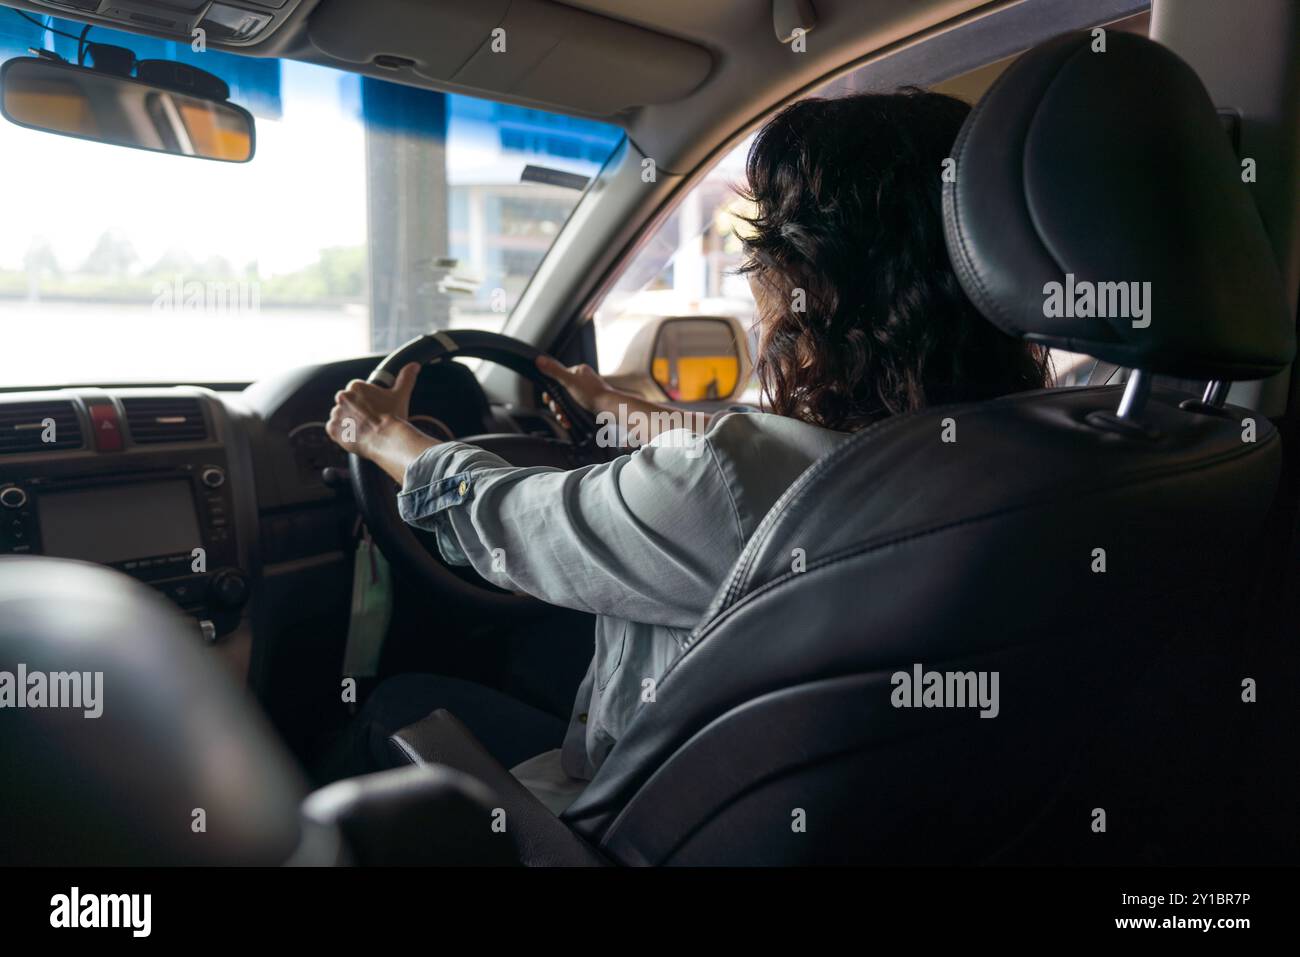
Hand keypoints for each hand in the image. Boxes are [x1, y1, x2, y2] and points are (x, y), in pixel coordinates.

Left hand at [327, 362, 435, 482]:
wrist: (386, 439)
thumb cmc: (393, 417)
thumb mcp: (400, 395)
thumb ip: (405, 378)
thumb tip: (414, 365)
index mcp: (355, 387)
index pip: (357, 392)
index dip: (367, 402)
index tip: (374, 410)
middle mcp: (342, 397)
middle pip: (347, 404)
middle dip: (356, 411)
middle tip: (370, 421)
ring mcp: (336, 413)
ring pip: (341, 417)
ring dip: (349, 422)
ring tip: (364, 430)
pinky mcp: (332, 429)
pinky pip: (335, 430)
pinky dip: (342, 434)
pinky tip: (356, 436)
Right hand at [535, 355, 616, 428]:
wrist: (610, 409)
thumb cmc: (593, 394)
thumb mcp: (569, 381)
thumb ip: (554, 371)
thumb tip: (539, 359)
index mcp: (578, 371)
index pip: (557, 378)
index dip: (551, 390)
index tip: (548, 399)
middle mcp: (582, 380)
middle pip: (561, 392)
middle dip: (557, 405)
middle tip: (558, 412)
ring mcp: (586, 393)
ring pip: (566, 403)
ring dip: (562, 413)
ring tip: (563, 419)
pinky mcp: (588, 404)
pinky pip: (574, 409)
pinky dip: (569, 416)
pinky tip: (568, 422)